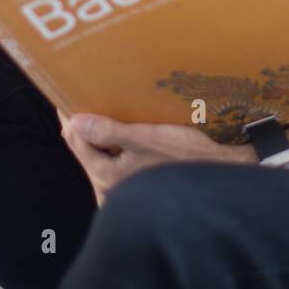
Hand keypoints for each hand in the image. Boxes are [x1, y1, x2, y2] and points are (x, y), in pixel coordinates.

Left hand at [56, 110, 253, 206]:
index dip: (70, 116)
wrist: (221, 176)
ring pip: (100, 158)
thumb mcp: (146, 138)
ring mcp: (122, 194)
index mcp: (106, 179)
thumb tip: (74, 121)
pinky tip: (125, 132)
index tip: (67, 94)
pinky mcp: (135, 191)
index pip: (76, 142)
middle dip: (85, 126)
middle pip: (86, 151)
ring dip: (101, 136)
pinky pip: (115, 165)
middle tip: (85, 98)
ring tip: (106, 112)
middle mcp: (109, 192)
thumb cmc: (186, 157)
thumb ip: (108, 131)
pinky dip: (115, 148)